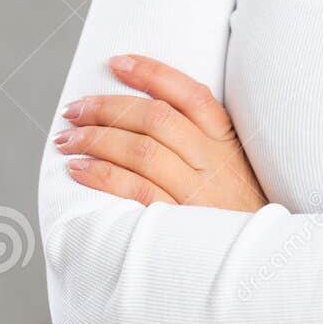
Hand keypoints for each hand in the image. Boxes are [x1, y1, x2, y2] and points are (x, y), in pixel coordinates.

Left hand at [53, 54, 268, 212]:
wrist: (256, 260)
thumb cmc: (236, 211)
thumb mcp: (232, 166)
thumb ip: (201, 140)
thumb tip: (144, 112)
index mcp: (226, 140)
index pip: (190, 94)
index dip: (151, 73)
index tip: (116, 62)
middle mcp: (213, 161)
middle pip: (156, 119)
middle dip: (108, 108)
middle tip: (74, 109)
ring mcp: (197, 192)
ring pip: (142, 151)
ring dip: (96, 140)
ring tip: (67, 138)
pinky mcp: (179, 222)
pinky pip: (135, 191)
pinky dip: (103, 176)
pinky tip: (79, 169)